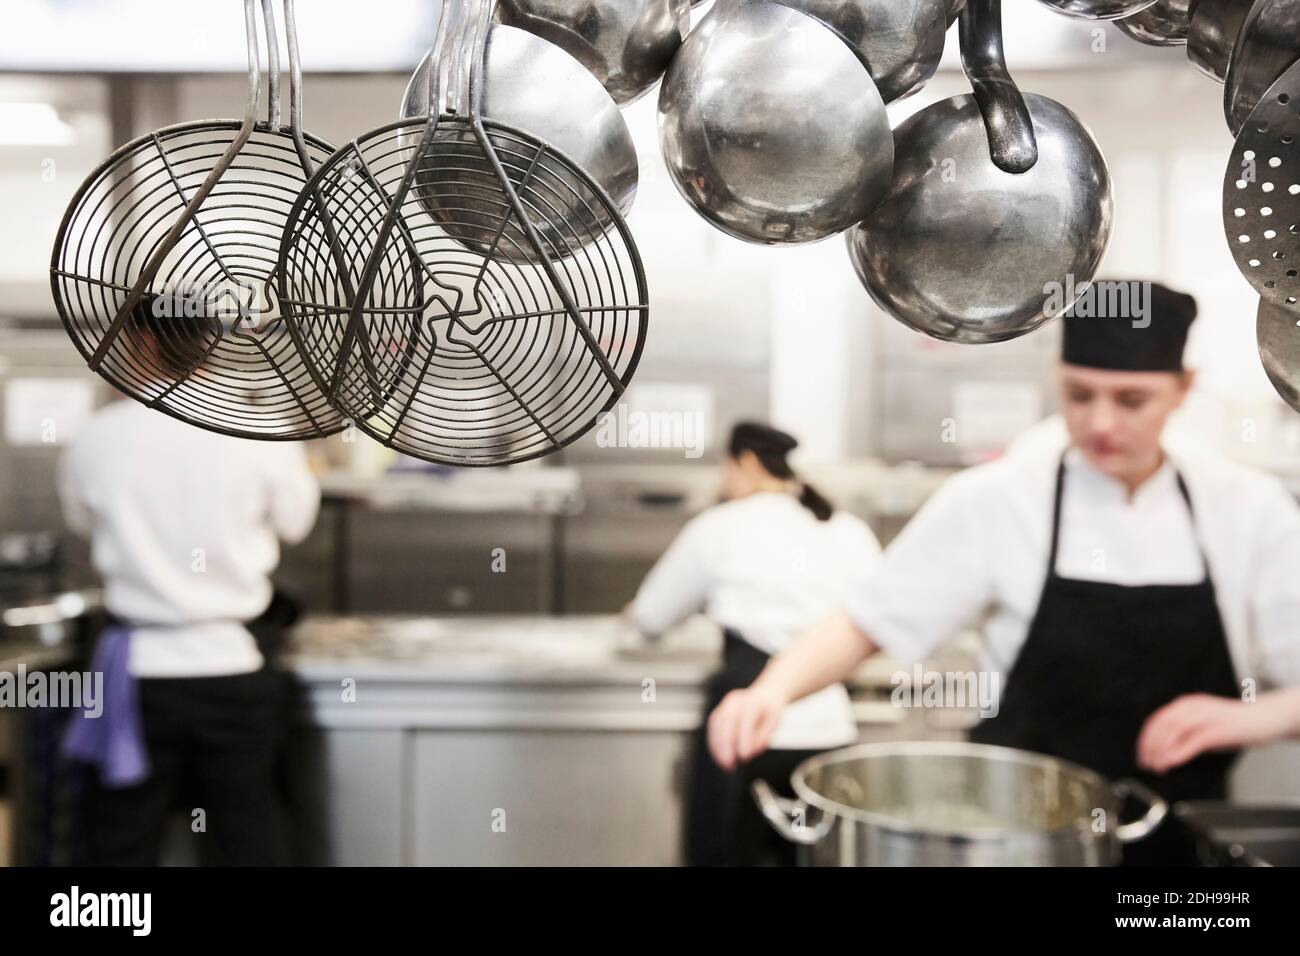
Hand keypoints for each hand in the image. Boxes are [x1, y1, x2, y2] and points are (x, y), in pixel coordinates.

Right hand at [707, 683, 787, 770]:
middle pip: (727, 721)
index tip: (745, 756)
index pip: (747, 719)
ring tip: (724, 764)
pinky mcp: (718, 713)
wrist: (763, 696)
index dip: (745, 738)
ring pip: (716, 725)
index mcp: (753, 701)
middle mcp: (736, 701)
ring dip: (718, 747)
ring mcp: (724, 706)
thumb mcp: (774, 723)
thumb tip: (752, 751)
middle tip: (729, 763)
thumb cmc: (769, 712)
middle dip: (726, 744)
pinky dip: (714, 744)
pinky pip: (713, 729)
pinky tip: (719, 757)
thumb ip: (764, 736)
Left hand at [1137, 693, 1291, 774]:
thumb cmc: (1234, 723)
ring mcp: (1204, 718)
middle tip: (1145, 763)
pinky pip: (1191, 742)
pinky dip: (1177, 753)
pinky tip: (1171, 763)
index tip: (1141, 753)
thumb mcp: (1203, 724)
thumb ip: (1184, 733)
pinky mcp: (1216, 730)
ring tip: (1157, 766)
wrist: (1263, 718)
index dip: (1145, 738)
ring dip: (1160, 752)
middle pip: (1161, 726)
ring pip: (1172, 732)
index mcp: (1186, 704)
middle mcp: (1192, 707)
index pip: (1157, 720)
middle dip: (1149, 746)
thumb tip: (1165, 751)